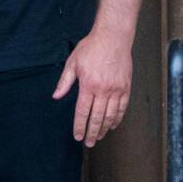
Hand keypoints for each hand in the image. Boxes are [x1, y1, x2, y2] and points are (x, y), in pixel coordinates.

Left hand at [52, 29, 133, 146]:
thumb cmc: (91, 48)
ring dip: (105, 128)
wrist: (113, 38)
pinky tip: (113, 125)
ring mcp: (117, 89)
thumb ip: (64, 82)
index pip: (82, 112)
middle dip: (93, 132)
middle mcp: (104, 90)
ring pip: (111, 115)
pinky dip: (118, 118)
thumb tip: (56, 96)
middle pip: (97, 117)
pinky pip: (123, 107)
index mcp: (88, 85)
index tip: (78, 136)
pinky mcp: (126, 87)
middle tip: (89, 143)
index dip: (80, 126)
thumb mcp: (72, 63)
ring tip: (100, 137)